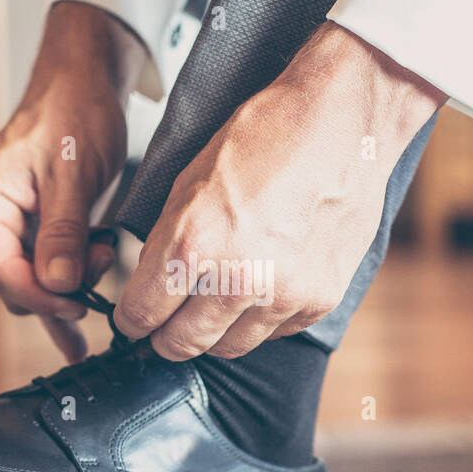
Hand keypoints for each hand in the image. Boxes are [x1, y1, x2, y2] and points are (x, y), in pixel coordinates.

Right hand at [0, 2, 146, 361]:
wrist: (84, 83)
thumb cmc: (73, 113)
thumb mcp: (73, 173)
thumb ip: (63, 232)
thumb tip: (57, 285)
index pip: (2, 272)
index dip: (41, 297)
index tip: (79, 305)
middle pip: (15, 285)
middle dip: (58, 290)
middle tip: (103, 268)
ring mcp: (11, 227)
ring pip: (33, 283)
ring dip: (70, 285)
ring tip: (106, 258)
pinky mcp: (36, 229)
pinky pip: (48, 269)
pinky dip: (73, 280)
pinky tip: (95, 294)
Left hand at [114, 21, 445, 359]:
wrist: (341, 124)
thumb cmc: (264, 139)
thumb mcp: (190, 182)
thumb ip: (168, 243)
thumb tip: (151, 289)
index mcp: (194, 244)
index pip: (142, 314)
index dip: (131, 319)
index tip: (134, 319)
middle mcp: (238, 279)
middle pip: (182, 344)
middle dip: (164, 337)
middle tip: (164, 327)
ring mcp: (284, 295)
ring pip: (229, 347)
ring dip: (213, 333)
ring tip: (213, 306)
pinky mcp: (320, 299)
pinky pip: (274, 333)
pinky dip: (260, 320)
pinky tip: (260, 289)